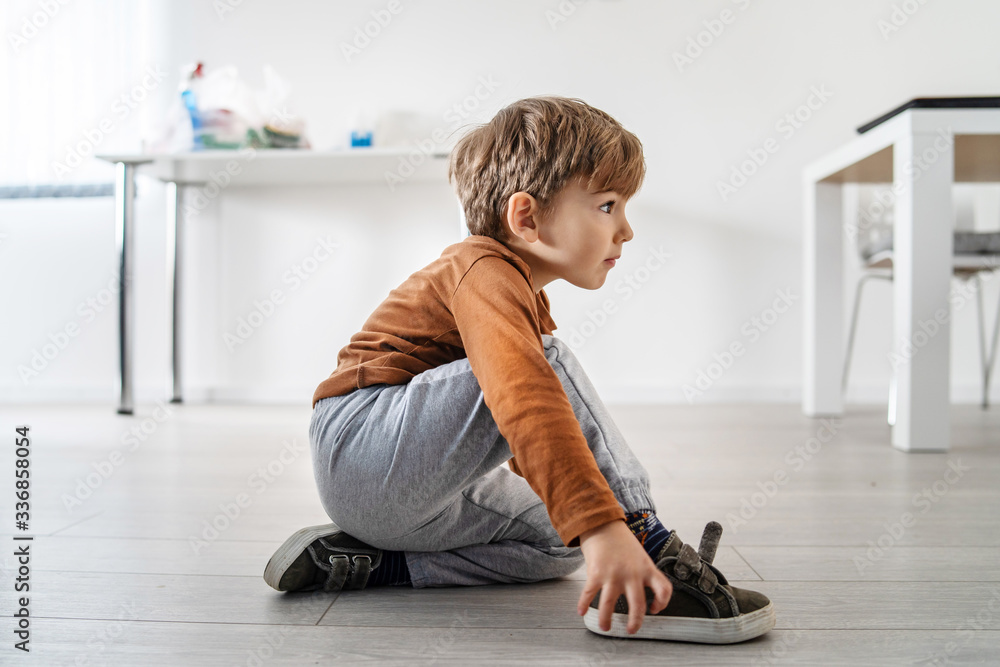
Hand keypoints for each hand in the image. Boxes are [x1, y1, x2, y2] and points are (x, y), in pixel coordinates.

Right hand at [576, 519, 672, 634]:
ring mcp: (613, 574)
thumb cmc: (621, 542)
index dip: (663, 603)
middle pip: (637, 604)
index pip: (664, 589)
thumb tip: (646, 596)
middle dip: (635, 622)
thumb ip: (645, 574)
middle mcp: (631, 574)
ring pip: (609, 604)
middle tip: (630, 630)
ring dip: (606, 619)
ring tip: (605, 627)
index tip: (655, 609)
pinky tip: (582, 611)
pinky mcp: (596, 573)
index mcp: (646, 569)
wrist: (603, 524)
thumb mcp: (641, 556)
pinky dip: (584, 605)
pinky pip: (589, 594)